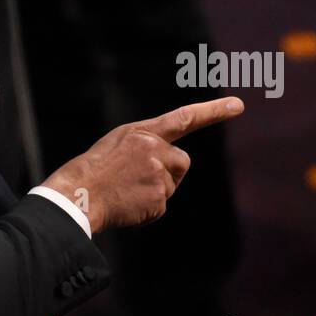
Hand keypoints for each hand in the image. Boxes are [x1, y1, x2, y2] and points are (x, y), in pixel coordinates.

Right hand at [42, 97, 244, 232]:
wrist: (77, 196)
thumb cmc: (92, 173)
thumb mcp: (117, 147)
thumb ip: (145, 147)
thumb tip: (169, 165)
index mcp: (141, 133)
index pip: (184, 119)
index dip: (212, 111)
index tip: (237, 105)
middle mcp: (154, 149)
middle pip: (181, 162)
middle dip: (168, 172)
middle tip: (137, 180)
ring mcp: (158, 174)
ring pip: (171, 186)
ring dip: (154, 192)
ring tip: (125, 193)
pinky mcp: (159, 198)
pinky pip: (160, 206)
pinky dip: (146, 210)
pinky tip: (126, 206)